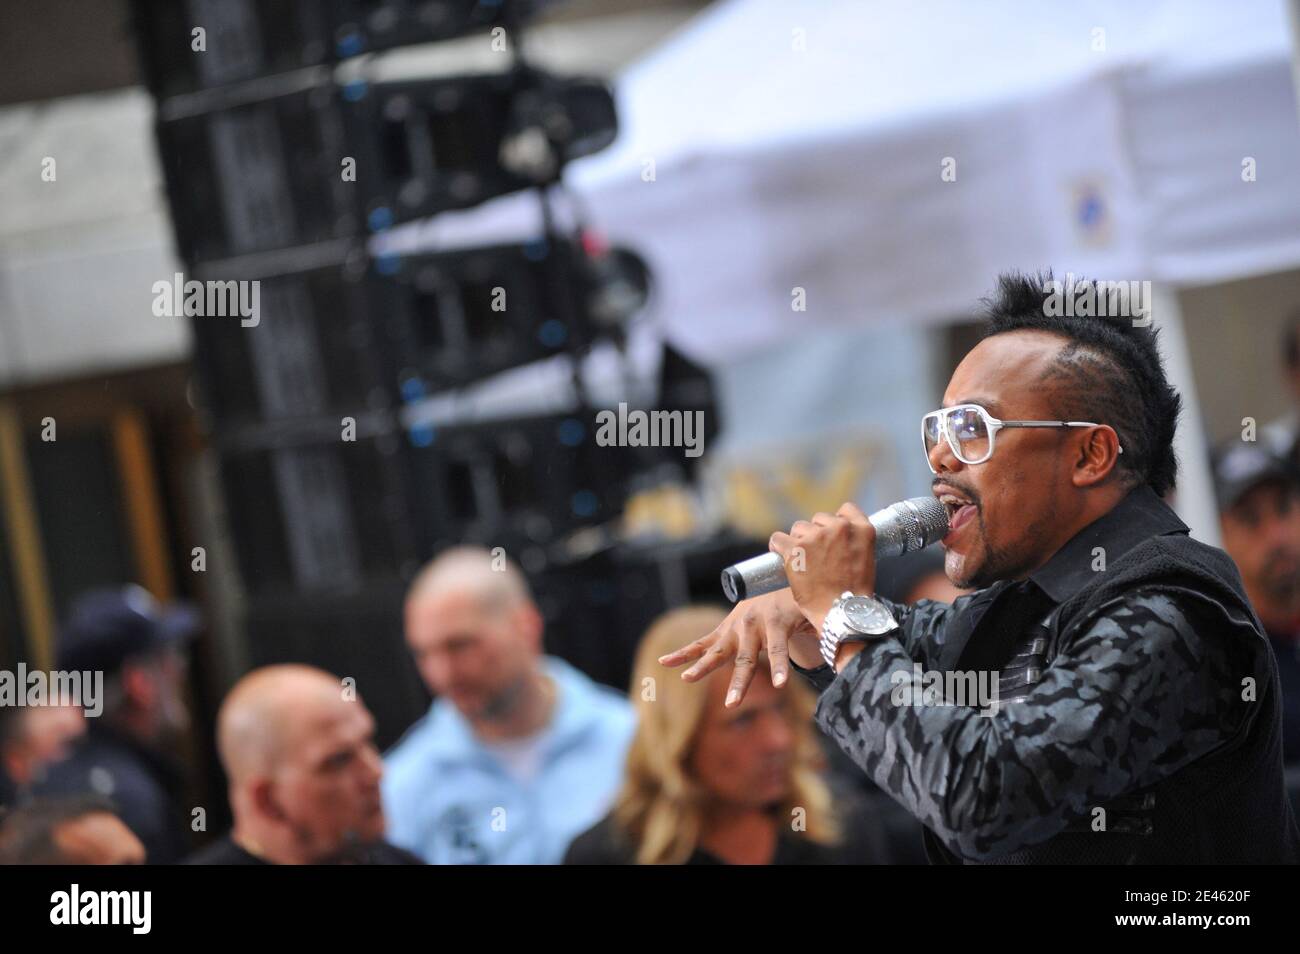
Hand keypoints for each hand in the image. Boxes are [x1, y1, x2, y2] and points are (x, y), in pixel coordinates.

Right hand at [658, 589, 819, 706]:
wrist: (775, 579)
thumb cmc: (800, 601)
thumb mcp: (816, 614)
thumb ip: (831, 635)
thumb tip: (854, 657)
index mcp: (775, 623)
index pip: (778, 649)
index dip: (779, 666)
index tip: (781, 685)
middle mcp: (751, 626)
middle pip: (744, 658)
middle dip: (739, 681)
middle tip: (732, 705)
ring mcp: (733, 629)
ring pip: (716, 652)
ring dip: (702, 666)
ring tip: (687, 679)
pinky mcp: (722, 631)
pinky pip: (700, 644)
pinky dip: (683, 653)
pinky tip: (664, 662)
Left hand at [768, 502, 876, 631]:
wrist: (843, 614)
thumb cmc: (854, 595)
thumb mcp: (865, 559)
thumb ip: (851, 542)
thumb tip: (833, 537)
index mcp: (862, 529)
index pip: (845, 510)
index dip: (835, 522)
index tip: (831, 535)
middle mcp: (840, 527)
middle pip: (819, 519)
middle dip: (816, 534)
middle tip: (817, 558)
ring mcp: (817, 536)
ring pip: (799, 528)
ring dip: (799, 543)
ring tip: (805, 564)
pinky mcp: (796, 548)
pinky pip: (778, 538)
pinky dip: (778, 547)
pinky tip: (782, 556)